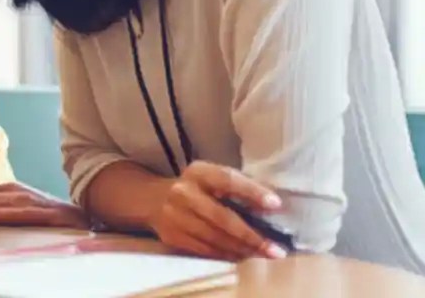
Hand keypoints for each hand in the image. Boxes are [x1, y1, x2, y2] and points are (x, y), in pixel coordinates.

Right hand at [148, 161, 287, 260]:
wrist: (152, 200)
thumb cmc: (195, 188)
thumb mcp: (211, 177)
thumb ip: (236, 188)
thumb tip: (270, 208)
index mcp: (198, 172)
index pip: (227, 179)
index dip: (252, 192)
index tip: (276, 205)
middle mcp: (183, 193)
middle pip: (222, 218)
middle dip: (251, 235)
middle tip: (276, 249)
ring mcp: (175, 216)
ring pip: (215, 238)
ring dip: (243, 249)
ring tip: (264, 255)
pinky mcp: (172, 236)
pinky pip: (205, 250)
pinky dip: (227, 255)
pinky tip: (242, 256)